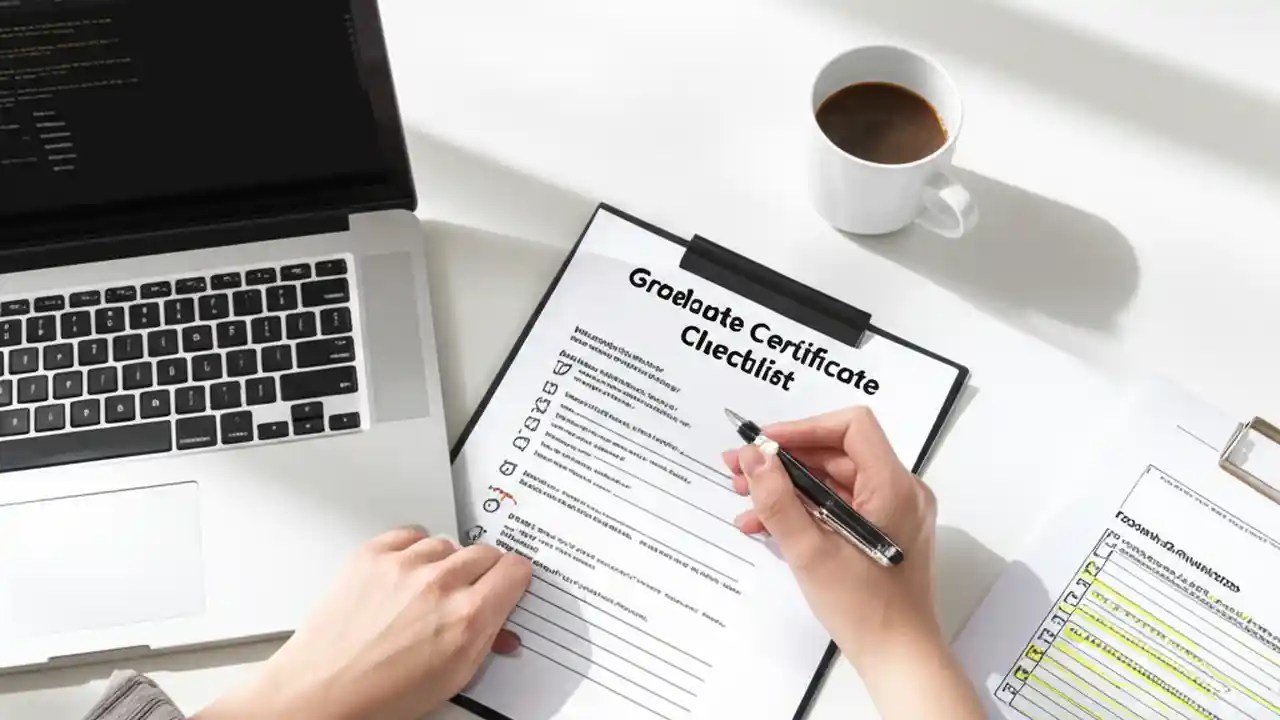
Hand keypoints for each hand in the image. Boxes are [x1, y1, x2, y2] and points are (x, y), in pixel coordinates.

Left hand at [196, 527, 532, 719]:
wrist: (321, 692)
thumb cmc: (380, 695)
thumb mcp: (454, 677)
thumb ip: (486, 640)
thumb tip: (502, 622)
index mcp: (468, 616)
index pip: (515, 570)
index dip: (515, 579)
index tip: (510, 584)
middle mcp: (439, 584)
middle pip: (486, 553)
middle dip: (484, 574)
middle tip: (471, 593)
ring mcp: (404, 565)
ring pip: (448, 543)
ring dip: (447, 562)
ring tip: (431, 591)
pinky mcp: (372, 554)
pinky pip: (411, 534)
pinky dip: (415, 549)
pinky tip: (409, 573)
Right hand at [724, 407, 981, 718]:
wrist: (898, 657)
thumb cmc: (863, 607)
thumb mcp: (810, 551)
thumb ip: (778, 500)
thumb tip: (752, 456)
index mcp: (893, 486)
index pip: (851, 427)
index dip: (804, 428)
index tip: (764, 444)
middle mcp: (900, 490)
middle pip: (837, 453)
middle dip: (784, 461)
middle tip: (739, 469)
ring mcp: (893, 511)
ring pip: (834, 480)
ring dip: (788, 487)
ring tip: (744, 500)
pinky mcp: (882, 530)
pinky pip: (839, 505)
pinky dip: (805, 509)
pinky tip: (766, 525)